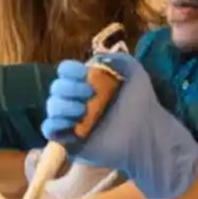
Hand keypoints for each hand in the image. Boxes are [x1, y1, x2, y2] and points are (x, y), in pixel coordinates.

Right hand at [40, 53, 197, 198]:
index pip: (66, 72)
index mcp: (88, 84)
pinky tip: (70, 122)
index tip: (83, 73)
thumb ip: (119, 58)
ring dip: (63, 104)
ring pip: (52, 107)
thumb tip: (97, 57)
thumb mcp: (135, 73)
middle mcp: (78, 101)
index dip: (69, 69)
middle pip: (56, 88)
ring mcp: (73, 121)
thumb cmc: (142, 105)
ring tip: (82, 109)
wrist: (148, 134)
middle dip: (69, 87)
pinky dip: (53, 124)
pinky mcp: (70, 141)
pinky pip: (49, 130)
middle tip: (89, 92)